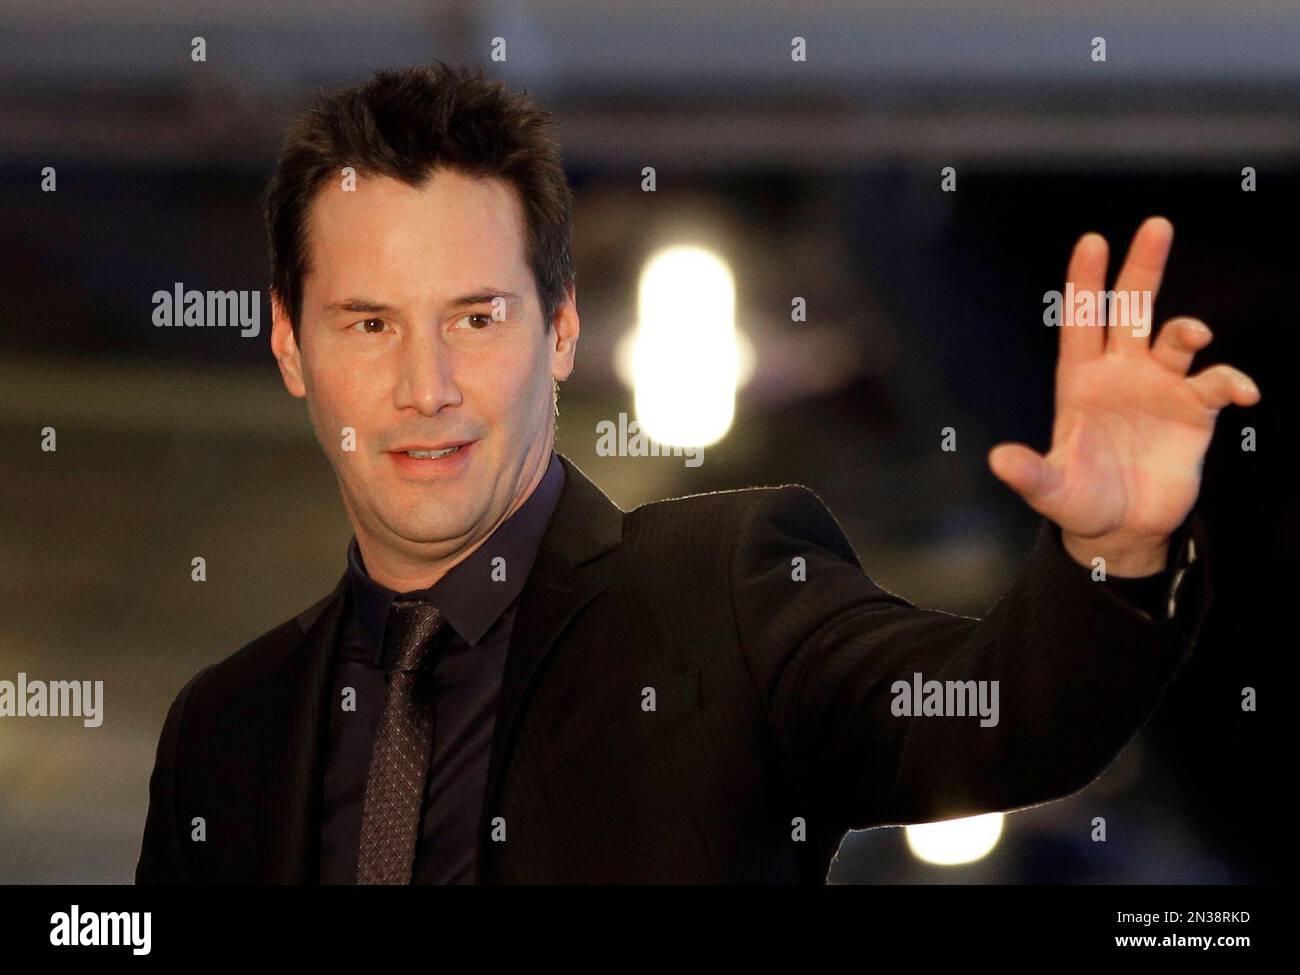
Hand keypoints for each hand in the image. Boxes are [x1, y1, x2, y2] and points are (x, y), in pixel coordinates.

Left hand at [988, 216, 1259, 575]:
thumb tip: (999, 460)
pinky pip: (1216, 383)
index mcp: (1080, 381)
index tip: (1092, 240)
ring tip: (1193, 333)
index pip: (1080, 322)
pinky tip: (1241, 391)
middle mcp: (1121, 373)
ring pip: (1176, 338)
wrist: (1123, 528)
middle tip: (1156, 226)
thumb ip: (1029, 473)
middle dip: (1142, 269)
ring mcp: (1160, 387)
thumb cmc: (1079, 500)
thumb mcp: (1050, 489)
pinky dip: (1230, 381)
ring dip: (1186, 329)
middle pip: (1131, 310)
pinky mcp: (1194, 412)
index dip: (1084, 284)